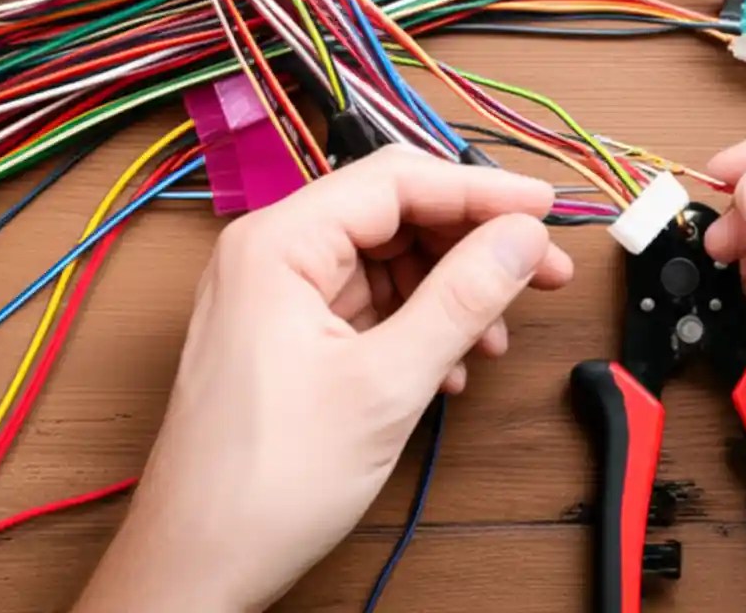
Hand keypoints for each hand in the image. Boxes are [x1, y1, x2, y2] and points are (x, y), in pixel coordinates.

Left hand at [75, 146, 572, 612]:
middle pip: (395, 215)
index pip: (397, 181)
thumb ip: (462, 299)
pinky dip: (419, 325)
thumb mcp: (386, 384)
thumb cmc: (262, 484)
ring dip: (451, 292)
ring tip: (493, 336)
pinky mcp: (290, 336)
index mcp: (277, 245)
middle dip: (473, 243)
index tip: (544, 210)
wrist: (201, 563)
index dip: (480, 190)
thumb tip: (520, 237)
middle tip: (540, 269)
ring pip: (388, 262)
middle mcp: (270, 257)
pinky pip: (370, 305)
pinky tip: (449, 366)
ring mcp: (277, 298)